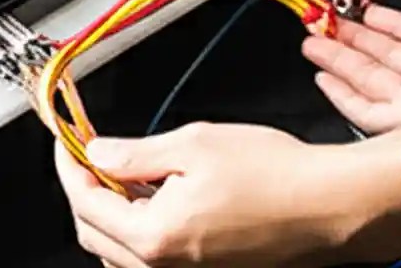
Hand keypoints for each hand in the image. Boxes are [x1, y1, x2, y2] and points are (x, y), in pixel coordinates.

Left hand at [54, 123, 400, 266]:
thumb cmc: (276, 175)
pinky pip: (153, 260)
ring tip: (131, 175)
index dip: (69, 167)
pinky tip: (161, 198)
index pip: (84, 203)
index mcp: (155, 237)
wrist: (331, 205)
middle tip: (93, 155)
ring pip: (121, 252)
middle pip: (95, 234)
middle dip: (86, 192)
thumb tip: (96, 154)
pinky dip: (143, 230)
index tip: (68, 143)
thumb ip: (134, 154)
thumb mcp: (193, 144)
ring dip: (114, 214)